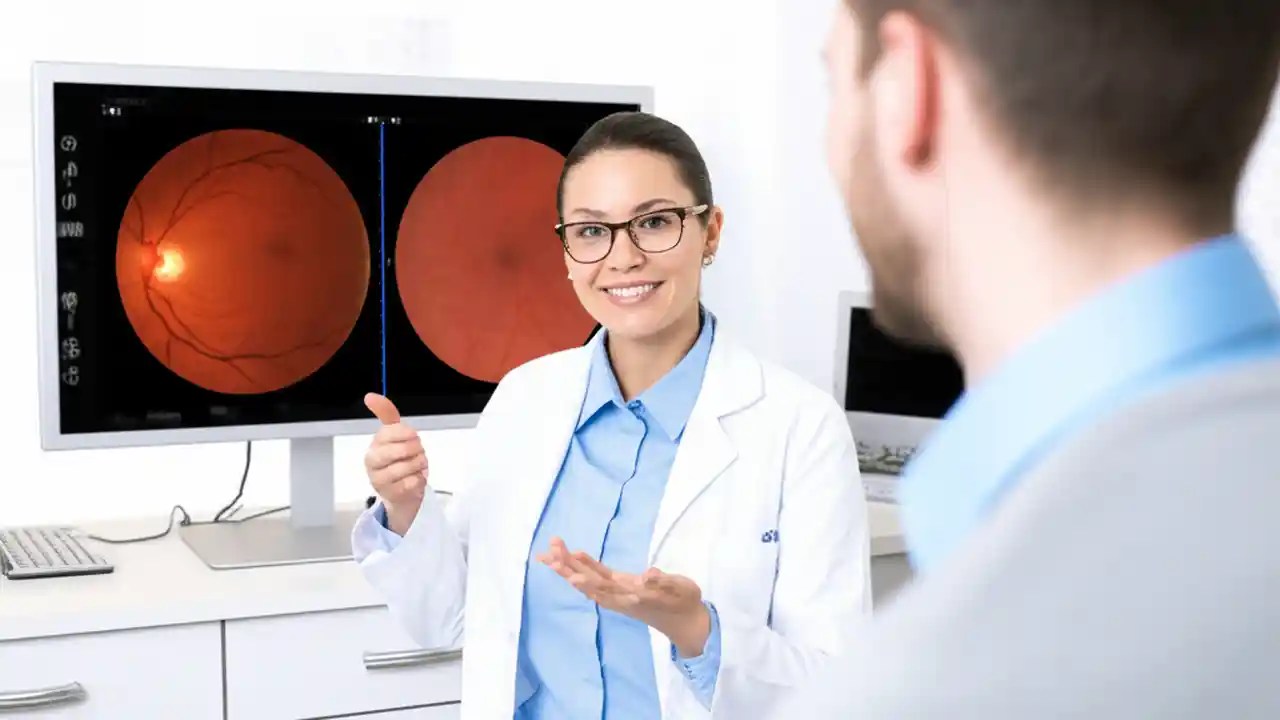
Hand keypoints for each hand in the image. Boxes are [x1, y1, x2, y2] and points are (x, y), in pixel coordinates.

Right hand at [363, 392, 426, 535]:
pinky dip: (418, 479)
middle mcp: (372, 461)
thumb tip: (370, 395)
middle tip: (417, 454)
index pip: (393, 431)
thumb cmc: (398, 461)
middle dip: (416, 451)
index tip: (412, 438)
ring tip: (416, 467)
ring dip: (419, 465)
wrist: (400, 494)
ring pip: (409, 465)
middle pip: (403, 449)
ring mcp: (379, 479)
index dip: (409, 434)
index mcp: (374, 444)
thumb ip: (386, 413)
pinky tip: (414, 479)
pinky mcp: (390, 494)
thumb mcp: (394, 435)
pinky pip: (412, 482)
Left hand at [538, 537, 710, 656]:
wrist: (685, 622)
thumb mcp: (682, 589)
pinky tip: (573, 561)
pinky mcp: (620, 593)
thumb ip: (664, 582)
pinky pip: (597, 582)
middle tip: (549, 551)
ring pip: (589, 582)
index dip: (588, 579)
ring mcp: (619, 596)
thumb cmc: (686, 601)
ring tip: (550, 554)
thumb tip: (647, 575)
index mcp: (635, 594)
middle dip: (570, 567)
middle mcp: (621, 596)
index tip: (570, 574)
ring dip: (570, 569)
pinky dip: (583, 571)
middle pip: (590, 582)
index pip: (607, 586)